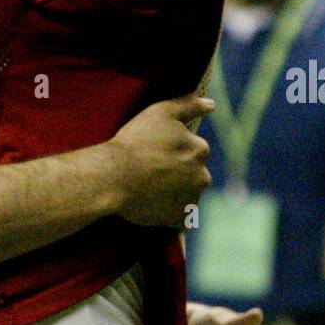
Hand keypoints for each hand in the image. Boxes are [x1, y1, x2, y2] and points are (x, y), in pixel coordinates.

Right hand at [113, 95, 212, 228]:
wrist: (112, 178)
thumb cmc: (134, 143)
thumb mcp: (160, 112)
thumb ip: (189, 104)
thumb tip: (211, 104)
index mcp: (200, 150)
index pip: (193, 149)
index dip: (172, 150)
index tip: (153, 152)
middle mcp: (202, 176)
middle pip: (192, 173)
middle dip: (177, 173)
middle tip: (150, 172)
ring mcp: (191, 200)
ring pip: (187, 195)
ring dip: (175, 193)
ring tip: (148, 190)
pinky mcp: (179, 219)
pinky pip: (180, 218)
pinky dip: (170, 214)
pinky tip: (152, 207)